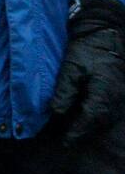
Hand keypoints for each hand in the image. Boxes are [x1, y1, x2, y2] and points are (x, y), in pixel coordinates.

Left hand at [48, 0, 124, 142]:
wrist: (106, 32)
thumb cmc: (88, 48)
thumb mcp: (72, 67)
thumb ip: (65, 90)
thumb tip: (56, 112)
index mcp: (104, 93)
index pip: (90, 119)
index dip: (77, 131)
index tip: (65, 141)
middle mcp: (116, 98)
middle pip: (100, 123)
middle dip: (83, 132)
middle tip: (66, 140)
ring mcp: (120, 95)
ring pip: (106, 118)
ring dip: (91, 126)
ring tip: (74, 132)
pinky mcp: (119, 91)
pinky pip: (110, 111)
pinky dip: (98, 118)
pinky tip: (86, 117)